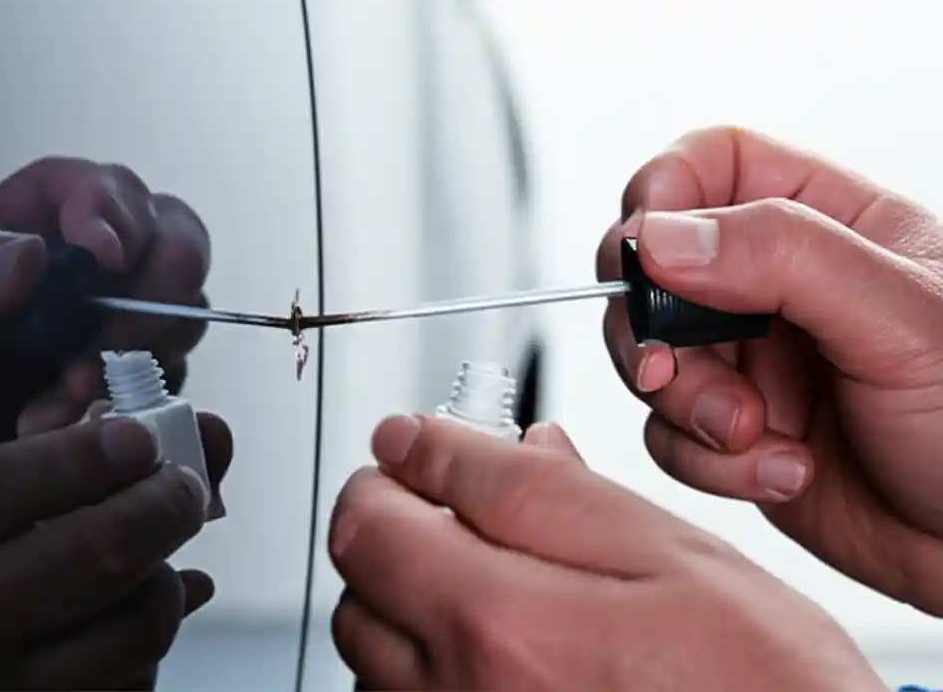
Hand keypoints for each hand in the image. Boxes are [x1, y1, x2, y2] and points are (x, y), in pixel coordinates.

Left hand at [0, 158, 212, 543]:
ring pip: (187, 313)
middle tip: (87, 358)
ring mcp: (125, 332)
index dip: (115, 207)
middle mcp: (93, 272)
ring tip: (56, 413)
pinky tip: (83, 436)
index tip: (104, 254)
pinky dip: (146, 411)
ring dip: (137, 364)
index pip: (100, 185)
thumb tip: (28, 252)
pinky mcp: (144, 392)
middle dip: (149, 295)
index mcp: (31, 228)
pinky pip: (180, 385)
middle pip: (174, 239)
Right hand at [0, 414, 231, 688]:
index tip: (139, 435)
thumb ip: (11, 484)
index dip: (92, 451)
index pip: (6, 488)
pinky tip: (122, 624)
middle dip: (163, 506)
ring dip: (161, 583)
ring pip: (134, 631)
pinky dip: (146, 649)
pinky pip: (133, 690)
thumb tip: (133, 450)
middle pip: (96, 556)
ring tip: (146, 561)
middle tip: (179, 486)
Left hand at [329, 417, 880, 690]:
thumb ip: (544, 494)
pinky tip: (497, 650)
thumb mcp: (668, 553)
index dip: (391, 468)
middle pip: (358, 586)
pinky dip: (424, 664)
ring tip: (488, 585)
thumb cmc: (758, 681)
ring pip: (372, 651)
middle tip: (456, 513)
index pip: (375, 519)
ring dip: (405, 600)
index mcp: (503, 622)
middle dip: (394, 531)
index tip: (410, 451)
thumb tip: (443, 446)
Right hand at [598, 126, 942, 614]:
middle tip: (672, 369)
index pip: (712, 165)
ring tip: (752, 434)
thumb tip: (662, 236)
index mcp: (830, 225)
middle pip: (656, 266)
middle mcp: (779, 287)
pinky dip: (707, 462)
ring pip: (651, 355)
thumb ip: (783, 257)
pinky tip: (780, 473)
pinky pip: (667, 434)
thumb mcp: (900, 318)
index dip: (664, 193)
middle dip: (654, 326)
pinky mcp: (736, 432)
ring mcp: (753, 361)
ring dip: (685, 405)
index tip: (649, 250)